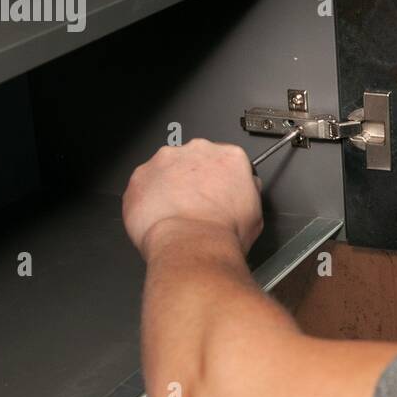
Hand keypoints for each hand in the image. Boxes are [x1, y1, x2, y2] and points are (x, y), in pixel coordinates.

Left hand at [122, 139, 262, 258]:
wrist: (192, 245)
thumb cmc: (221, 233)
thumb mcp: (255, 215)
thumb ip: (248, 191)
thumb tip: (243, 191)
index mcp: (229, 157)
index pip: (227, 160)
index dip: (222, 179)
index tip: (219, 192)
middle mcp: (197, 151)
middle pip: (195, 160)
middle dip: (194, 179)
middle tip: (196, 205)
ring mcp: (166, 161)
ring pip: (166, 169)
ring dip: (169, 187)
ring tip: (176, 214)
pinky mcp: (141, 175)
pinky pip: (143, 184)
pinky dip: (148, 198)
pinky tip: (159, 217)